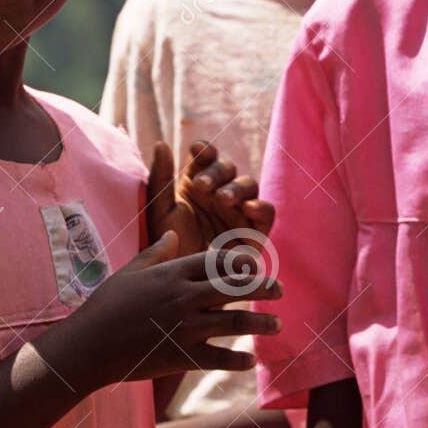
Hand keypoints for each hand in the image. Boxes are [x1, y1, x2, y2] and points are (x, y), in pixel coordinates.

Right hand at [71, 230, 282, 386]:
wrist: (88, 346)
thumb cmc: (105, 306)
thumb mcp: (130, 271)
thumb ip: (156, 252)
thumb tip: (175, 232)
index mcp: (173, 273)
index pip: (217, 261)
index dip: (241, 263)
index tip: (256, 265)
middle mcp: (184, 297)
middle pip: (234, 288)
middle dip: (262, 287)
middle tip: (280, 290)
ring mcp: (185, 327)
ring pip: (234, 323)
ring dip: (260, 323)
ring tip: (278, 324)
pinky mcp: (181, 356)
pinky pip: (218, 358)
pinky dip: (237, 360)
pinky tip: (251, 361)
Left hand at [146, 141, 274, 257]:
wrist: (184, 285)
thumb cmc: (169, 247)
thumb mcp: (160, 211)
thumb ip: (160, 177)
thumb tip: (162, 142)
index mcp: (197, 184)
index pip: (206, 158)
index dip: (205, 151)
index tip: (197, 151)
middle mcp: (220, 193)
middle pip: (228, 169)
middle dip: (217, 173)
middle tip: (202, 187)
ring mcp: (240, 211)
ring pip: (248, 186)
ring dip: (236, 188)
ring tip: (223, 199)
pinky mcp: (256, 230)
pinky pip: (266, 213)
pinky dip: (260, 207)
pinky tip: (248, 209)